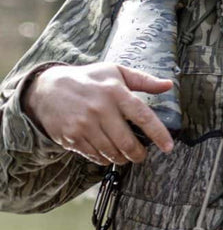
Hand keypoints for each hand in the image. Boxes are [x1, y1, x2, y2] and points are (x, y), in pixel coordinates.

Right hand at [22, 62, 175, 165]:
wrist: (47, 88)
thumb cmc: (88, 79)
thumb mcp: (116, 71)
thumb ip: (144, 80)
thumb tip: (168, 85)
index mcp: (115, 92)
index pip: (143, 116)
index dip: (158, 134)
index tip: (168, 147)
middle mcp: (100, 109)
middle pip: (127, 142)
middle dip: (138, 154)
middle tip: (141, 155)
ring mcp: (84, 124)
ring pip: (111, 152)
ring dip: (122, 158)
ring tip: (124, 154)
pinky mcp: (71, 136)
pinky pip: (94, 156)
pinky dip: (104, 158)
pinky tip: (106, 151)